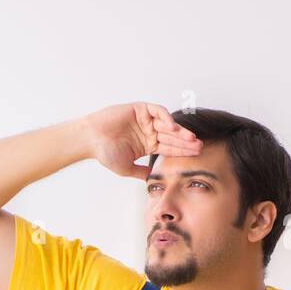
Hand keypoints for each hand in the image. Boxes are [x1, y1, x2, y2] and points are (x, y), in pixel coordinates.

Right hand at [79, 102, 201, 179]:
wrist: (91, 139)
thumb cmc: (105, 153)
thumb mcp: (127, 168)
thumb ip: (141, 172)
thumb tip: (153, 180)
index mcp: (147, 144)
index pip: (169, 148)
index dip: (182, 151)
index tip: (196, 155)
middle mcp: (148, 131)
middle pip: (172, 136)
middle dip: (185, 141)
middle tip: (199, 146)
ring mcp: (145, 119)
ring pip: (167, 124)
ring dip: (180, 131)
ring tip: (191, 139)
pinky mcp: (140, 109)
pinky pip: (157, 111)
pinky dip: (165, 118)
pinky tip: (172, 128)